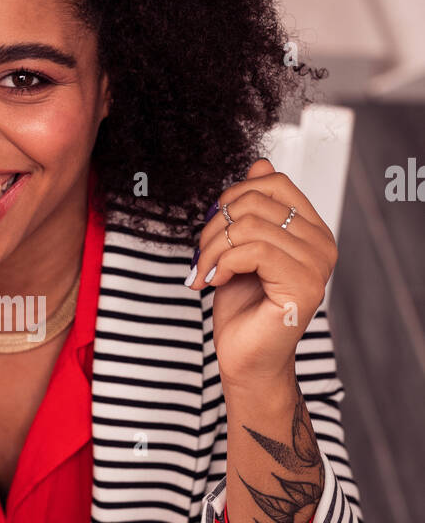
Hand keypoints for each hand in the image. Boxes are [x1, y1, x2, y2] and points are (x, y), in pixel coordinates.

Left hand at [187, 159, 337, 394]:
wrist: (245, 359)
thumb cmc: (242, 308)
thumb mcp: (239, 247)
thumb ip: (252, 209)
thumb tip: (260, 164)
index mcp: (311, 230)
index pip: (274, 183)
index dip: (234, 196)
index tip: (213, 228)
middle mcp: (322, 244)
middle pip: (256, 201)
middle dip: (214, 227)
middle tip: (200, 258)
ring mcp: (318, 265)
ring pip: (250, 226)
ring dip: (212, 249)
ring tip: (203, 272)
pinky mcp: (305, 286)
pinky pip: (254, 250)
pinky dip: (222, 264)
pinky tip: (213, 283)